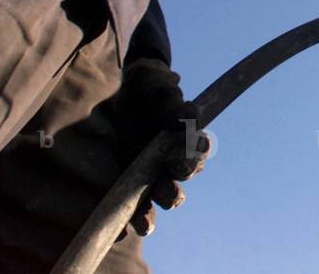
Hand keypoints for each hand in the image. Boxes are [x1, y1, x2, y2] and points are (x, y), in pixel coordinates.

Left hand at [112, 58, 209, 237]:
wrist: (127, 91)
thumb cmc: (151, 87)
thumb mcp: (161, 87)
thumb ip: (173, 103)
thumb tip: (189, 116)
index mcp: (186, 139)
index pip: (197, 153)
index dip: (195, 155)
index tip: (194, 148)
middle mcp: (172, 160)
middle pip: (180, 179)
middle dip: (176, 186)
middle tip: (171, 185)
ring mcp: (151, 172)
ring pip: (160, 196)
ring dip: (154, 209)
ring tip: (148, 221)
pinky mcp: (128, 180)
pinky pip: (133, 204)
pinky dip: (130, 219)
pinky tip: (121, 231)